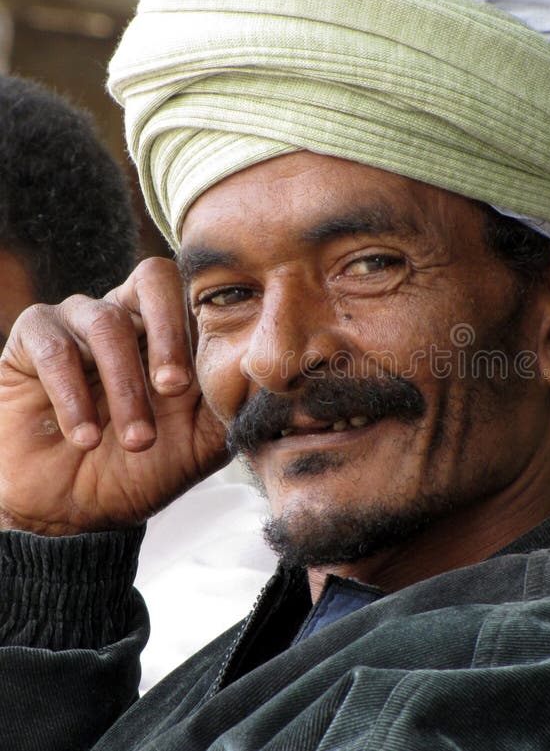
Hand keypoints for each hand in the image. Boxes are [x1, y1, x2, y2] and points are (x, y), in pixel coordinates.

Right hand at [0, 257, 228, 534]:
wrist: (80, 511)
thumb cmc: (147, 468)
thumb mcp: (203, 440)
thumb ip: (234, 403)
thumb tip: (276, 374)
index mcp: (171, 330)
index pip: (195, 293)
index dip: (208, 322)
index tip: (217, 374)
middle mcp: (127, 314)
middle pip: (153, 279)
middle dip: (169, 336)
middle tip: (174, 390)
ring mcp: (77, 322)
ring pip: (106, 322)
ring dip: (124, 387)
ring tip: (136, 440)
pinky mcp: (32, 340)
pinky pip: (54, 345)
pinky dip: (73, 396)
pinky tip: (86, 438)